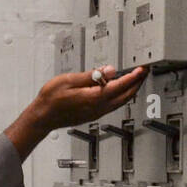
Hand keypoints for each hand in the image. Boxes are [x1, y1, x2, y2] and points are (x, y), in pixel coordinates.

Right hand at [30, 64, 146, 132]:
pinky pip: (113, 104)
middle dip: (137, 83)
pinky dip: (121, 95)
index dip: (134, 77)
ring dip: (130, 90)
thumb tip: (110, 71)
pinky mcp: (93, 114)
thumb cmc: (52, 99)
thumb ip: (92, 75)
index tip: (142, 69)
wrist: (43, 117)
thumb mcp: (70, 80)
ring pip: (121, 101)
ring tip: (135, 78)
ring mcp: (97, 113)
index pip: (121, 86)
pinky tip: (118, 88)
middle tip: (143, 72)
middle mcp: (99, 108)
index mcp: (95, 98)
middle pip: (125, 96)